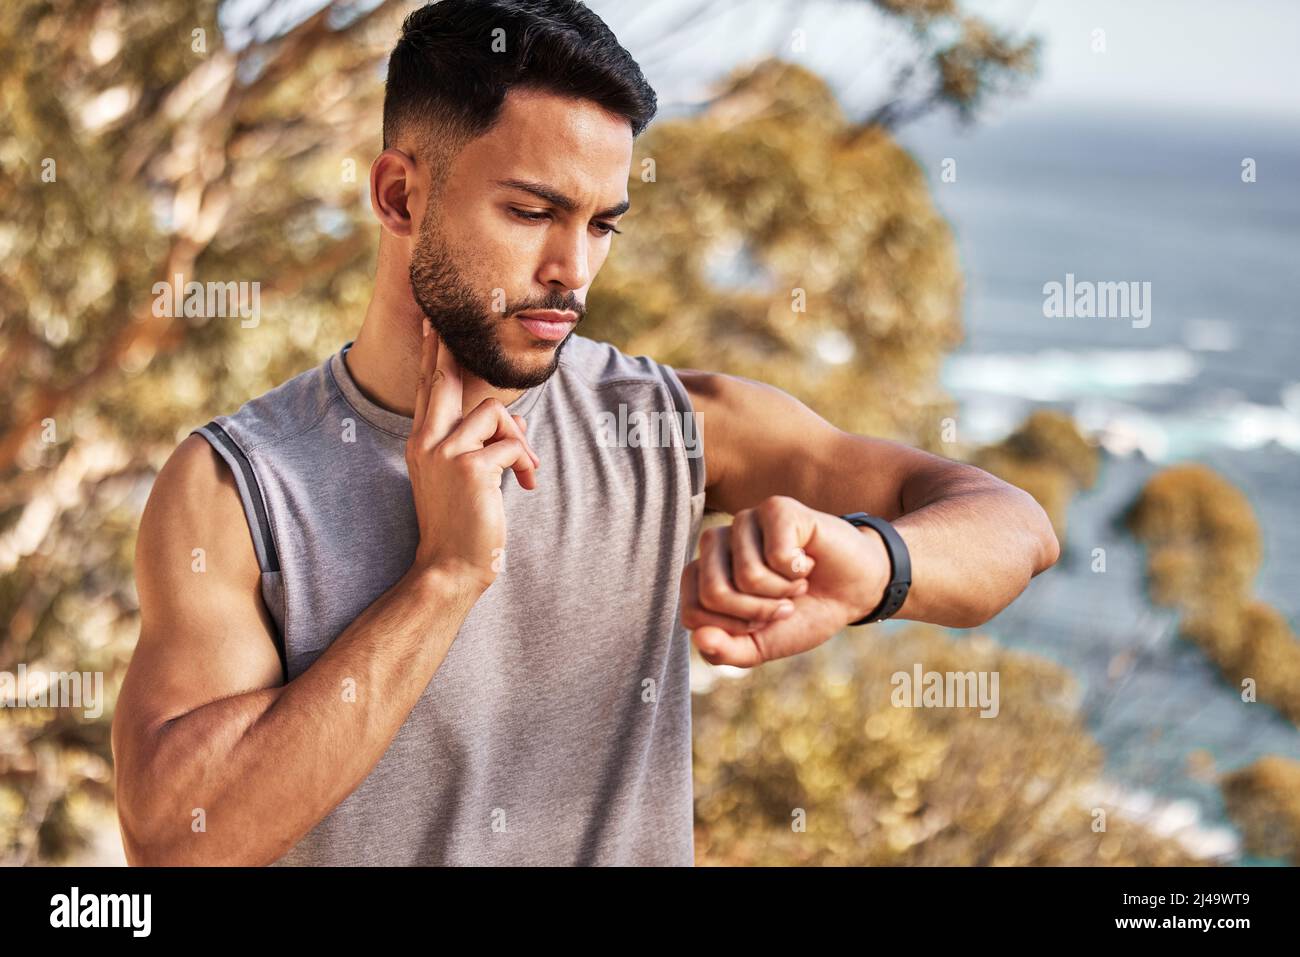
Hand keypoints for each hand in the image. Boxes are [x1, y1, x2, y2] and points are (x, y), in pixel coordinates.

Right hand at [406, 317, 541, 592]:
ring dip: (518, 438)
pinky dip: (525, 462)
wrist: (450, 568)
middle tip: (443, 317)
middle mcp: (427, 441)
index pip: (427, 389)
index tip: (431, 321)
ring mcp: (445, 453)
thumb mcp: (461, 477)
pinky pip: (511, 444)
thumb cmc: (462, 525)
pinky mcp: (470, 467)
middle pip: (443, 379)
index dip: (431, 354)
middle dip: (449, 347)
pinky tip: (525, 484)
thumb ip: (474, 443)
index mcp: (422, 442)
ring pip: (494, 412)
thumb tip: (506, 419)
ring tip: (524, 470)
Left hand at [680, 496, 890, 666]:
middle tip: (783, 604)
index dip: (733, 630)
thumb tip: (700, 639)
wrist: (853, 592)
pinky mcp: (776, 508)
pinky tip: (807, 562)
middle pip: (713, 592)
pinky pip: (776, 555)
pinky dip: (798, 571)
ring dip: (782, 591)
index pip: (692, 612)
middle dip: (757, 612)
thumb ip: (726, 651)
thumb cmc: (803, 614)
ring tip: (797, 583)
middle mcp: (717, 543)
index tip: (760, 624)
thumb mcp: (761, 646)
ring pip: (746, 574)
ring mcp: (744, 521)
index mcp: (704, 574)